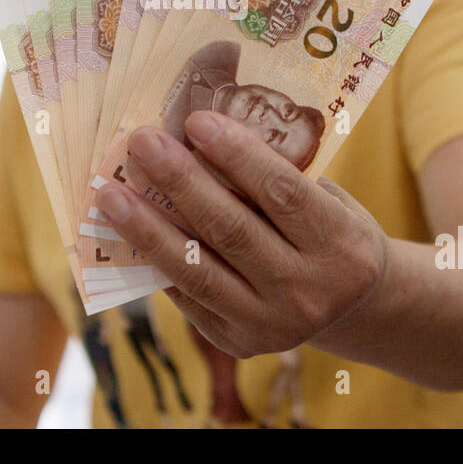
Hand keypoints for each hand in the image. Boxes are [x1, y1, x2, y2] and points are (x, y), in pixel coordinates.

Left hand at [95, 110, 389, 358]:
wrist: (352, 307)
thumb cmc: (330, 231)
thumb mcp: (327, 200)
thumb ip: (277, 179)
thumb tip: (197, 139)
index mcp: (341, 245)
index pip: (281, 192)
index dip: (237, 155)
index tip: (196, 120)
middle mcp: (308, 290)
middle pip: (231, 229)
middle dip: (180, 181)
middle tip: (142, 141)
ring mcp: (271, 324)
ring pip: (198, 271)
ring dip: (147, 228)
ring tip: (110, 193)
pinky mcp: (239, 343)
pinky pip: (187, 296)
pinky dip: (154, 261)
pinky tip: (126, 231)